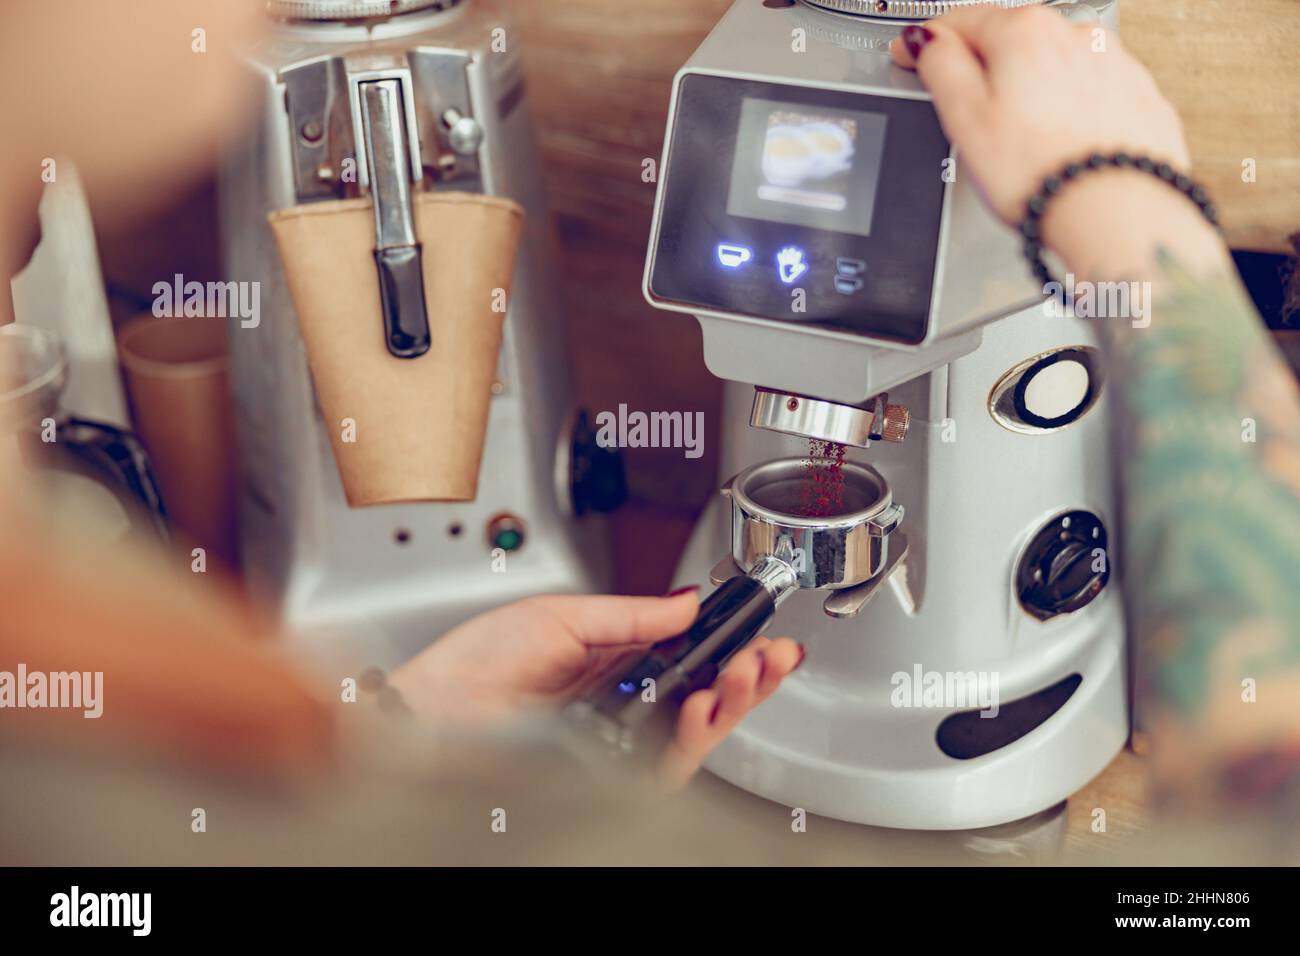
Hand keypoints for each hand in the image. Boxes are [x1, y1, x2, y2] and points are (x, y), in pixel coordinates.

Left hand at [390, 591, 803, 788]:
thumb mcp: (562, 616)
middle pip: (706, 694)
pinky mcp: (609, 773)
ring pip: (697, 731)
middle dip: (748, 672)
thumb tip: (687, 601)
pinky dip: (695, 735)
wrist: (431, 711)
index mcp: (614, 660)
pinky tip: (708, 704)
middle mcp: (624, 703)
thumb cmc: (473, 665)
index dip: (729, 644)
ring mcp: (619, 740)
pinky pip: (668, 762)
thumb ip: (632, 615)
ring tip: (752, 669)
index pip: (689, 654)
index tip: (757, 628)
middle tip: (771, 652)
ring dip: (734, 699)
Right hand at [890, 7, 1225, 279]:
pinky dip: (1067, 109)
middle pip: (1011, 40)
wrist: (1117, 213)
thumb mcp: (964, 118)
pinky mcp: (1136, 95)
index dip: (928, 41)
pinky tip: (1057, 143)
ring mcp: (1112, 63)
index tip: (911, 55)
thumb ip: (941, 67)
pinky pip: (1088, 91)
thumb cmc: (1040, 173)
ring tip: (1018, 139)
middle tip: (968, 113)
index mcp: (1023, 32)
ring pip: (1052, 65)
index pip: (960, 21)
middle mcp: (1075, 35)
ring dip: (1030, 88)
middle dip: (986, 68)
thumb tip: (930, 43)